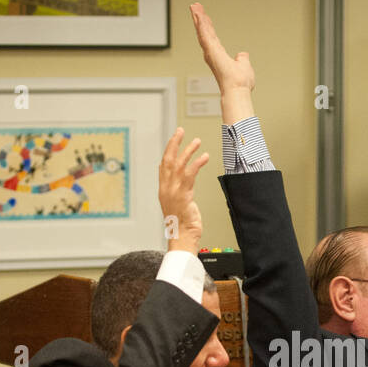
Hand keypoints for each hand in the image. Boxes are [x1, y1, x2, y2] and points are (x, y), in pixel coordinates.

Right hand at [158, 127, 208, 253]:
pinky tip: (204, 156)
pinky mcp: (183, 194)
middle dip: (174, 143)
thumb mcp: (178, 205)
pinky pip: (190, 174)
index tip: (174, 140)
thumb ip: (179, 192)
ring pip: (179, 164)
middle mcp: (166, 188)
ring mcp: (173, 191)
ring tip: (196, 141)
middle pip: (167, 160)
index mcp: (163, 190)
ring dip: (188, 150)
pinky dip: (197, 163)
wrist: (182, 236)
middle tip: (180, 131)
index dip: (168, 151)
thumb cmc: (182, 225)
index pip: (163, 166)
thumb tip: (183, 184)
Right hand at [190, 2, 254, 123]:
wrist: (238, 89)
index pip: (212, 38)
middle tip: (195, 7)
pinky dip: (201, 24)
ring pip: (203, 32)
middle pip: (205, 33)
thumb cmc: (240, 83)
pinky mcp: (211, 51)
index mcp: (219, 56)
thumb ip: (242, 59)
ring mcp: (211, 52)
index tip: (204, 17)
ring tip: (194, 6)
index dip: (208, 27)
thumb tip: (243, 55)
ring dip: (198, 18)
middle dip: (200, 19)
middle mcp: (212, 54)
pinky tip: (198, 14)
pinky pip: (205, 34)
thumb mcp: (244, 65)